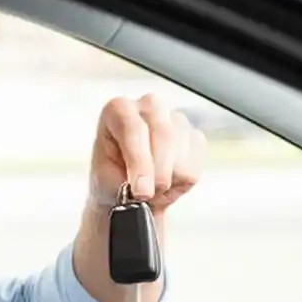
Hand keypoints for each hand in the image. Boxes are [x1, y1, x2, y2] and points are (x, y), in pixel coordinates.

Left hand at [89, 94, 205, 213]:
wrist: (129, 191)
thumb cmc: (112, 180)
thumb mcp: (106, 181)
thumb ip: (124, 181)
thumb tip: (146, 190)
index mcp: (119, 109)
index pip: (134, 127)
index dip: (139, 162)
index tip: (140, 190)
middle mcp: (148, 106)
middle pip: (163, 134)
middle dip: (157, 172)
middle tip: (147, 195)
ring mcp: (174, 119)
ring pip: (181, 151)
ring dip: (168, 179)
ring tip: (151, 186)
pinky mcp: (194, 137)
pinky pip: (195, 165)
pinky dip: (181, 182)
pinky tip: (166, 180)